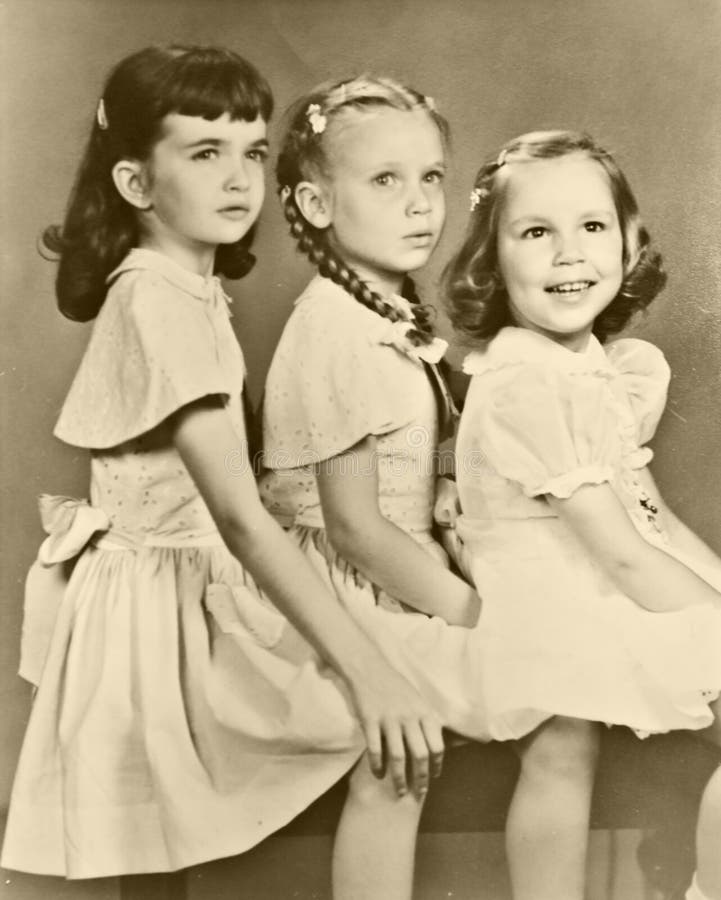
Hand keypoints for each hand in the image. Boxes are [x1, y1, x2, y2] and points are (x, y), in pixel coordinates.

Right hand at [345, 661, 444, 799]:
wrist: (369, 668)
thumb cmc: (395, 686)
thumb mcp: (418, 699)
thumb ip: (427, 720)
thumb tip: (437, 744)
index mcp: (424, 712)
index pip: (437, 745)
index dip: (437, 765)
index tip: (433, 777)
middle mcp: (409, 716)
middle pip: (420, 755)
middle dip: (421, 778)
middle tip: (418, 793)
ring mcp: (389, 718)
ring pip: (398, 756)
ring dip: (400, 778)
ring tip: (399, 792)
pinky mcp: (370, 720)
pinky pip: (375, 749)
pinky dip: (377, 765)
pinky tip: (378, 774)